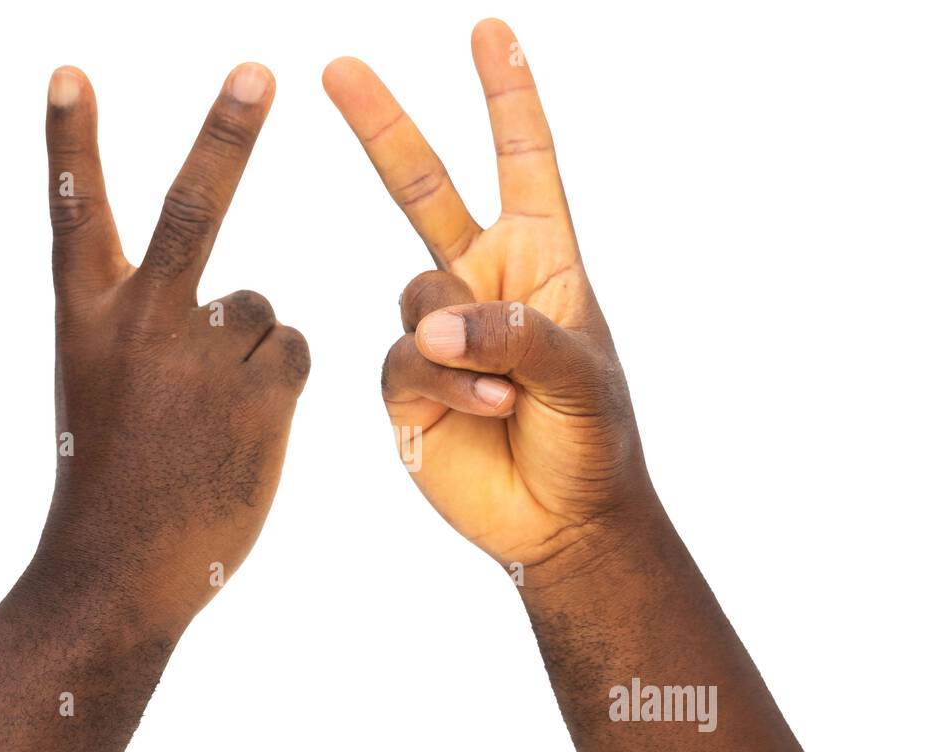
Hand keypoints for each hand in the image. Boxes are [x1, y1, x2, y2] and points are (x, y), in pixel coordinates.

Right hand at [35, 64, 309, 635]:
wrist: (117, 572)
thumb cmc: (110, 481)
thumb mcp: (99, 389)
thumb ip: (147, 330)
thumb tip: (243, 304)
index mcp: (85, 319)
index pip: (76, 212)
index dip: (72, 141)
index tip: (69, 72)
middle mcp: (140, 325)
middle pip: (193, 209)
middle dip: (227, 134)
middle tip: (258, 71)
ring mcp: (201, 359)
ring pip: (258, 310)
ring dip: (248, 349)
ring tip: (211, 416)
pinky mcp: (260, 394)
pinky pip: (291, 351)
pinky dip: (276, 380)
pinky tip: (245, 428)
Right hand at [323, 20, 651, 578]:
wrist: (562, 522)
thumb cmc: (594, 440)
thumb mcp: (582, 375)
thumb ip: (514, 334)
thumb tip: (433, 325)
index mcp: (540, 260)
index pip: (524, 163)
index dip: (508, 98)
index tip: (490, 33)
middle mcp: (482, 284)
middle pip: (423, 189)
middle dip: (384, 127)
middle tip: (339, 67)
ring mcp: (439, 333)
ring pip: (414, 295)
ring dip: (458, 341)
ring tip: (504, 392)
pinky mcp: (406, 384)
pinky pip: (402, 358)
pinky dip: (441, 382)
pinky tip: (482, 410)